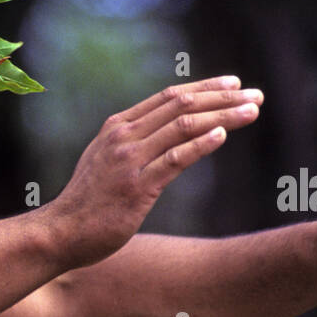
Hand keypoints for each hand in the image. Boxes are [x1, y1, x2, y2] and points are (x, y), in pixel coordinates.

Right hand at [49, 76, 262, 267]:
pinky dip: (201, 144)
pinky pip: (176, 159)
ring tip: (252, 111)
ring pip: (184, 127)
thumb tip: (159, 136)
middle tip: (254, 94)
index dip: (205, 87)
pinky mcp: (137, 188)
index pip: (169, 97)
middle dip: (222, 97)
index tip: (233, 83)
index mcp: (117, 127)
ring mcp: (130, 161)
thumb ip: (129, 145)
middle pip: (182, 105)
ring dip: (223, 116)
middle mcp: (124, 137)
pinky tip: (223, 135)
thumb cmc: (86, 202)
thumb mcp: (104, 162)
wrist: (61, 232)